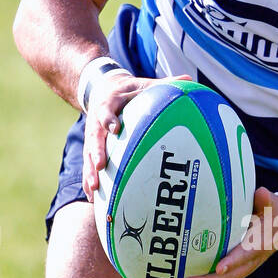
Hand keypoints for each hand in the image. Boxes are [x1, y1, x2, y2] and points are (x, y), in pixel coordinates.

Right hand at [82, 73, 192, 197]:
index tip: (115, 128)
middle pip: (93, 137)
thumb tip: (188, 79)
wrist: (101, 88)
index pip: (106, 109)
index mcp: (108, 102)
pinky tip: (94, 198)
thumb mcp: (144, 84)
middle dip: (96, 152)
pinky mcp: (90, 147)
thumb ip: (164, 84)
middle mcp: (96, 120)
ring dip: (90, 171)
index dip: (108, 118)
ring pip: (88, 154)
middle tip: (100, 166)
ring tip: (95, 188)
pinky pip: (88, 165)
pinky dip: (90, 180)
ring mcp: (91, 135)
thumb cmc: (129, 90)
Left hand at [175, 187, 277, 277]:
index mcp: (259, 246)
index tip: (219, 268)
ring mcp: (241, 271)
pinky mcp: (234, 273)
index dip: (233, 262)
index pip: (245, 256)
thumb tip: (260, 193)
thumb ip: (267, 200)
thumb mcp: (274, 204)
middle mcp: (249, 263)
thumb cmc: (273, 214)